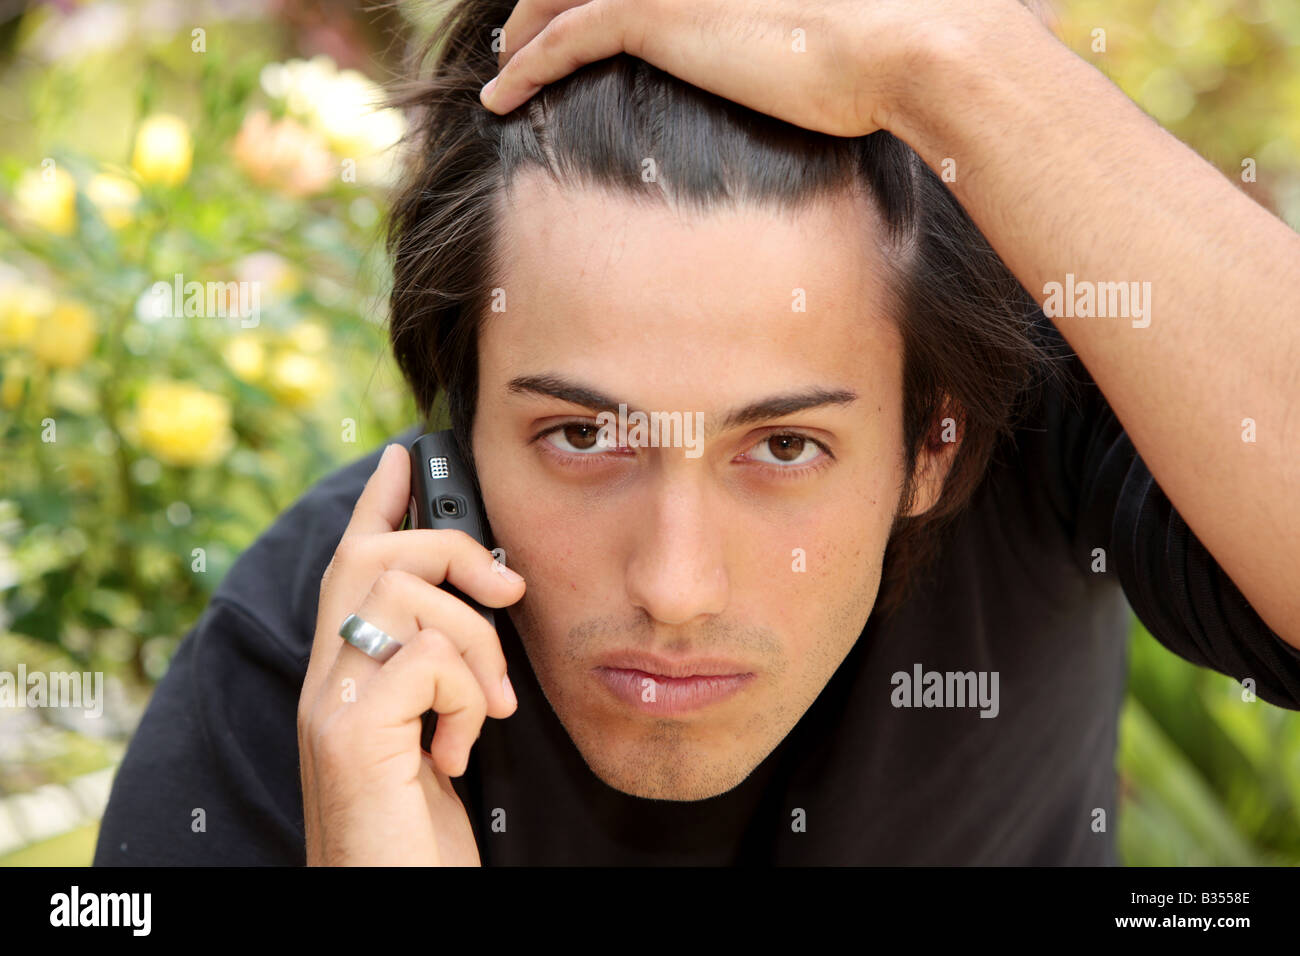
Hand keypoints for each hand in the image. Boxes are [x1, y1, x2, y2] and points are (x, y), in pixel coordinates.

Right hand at [297, 443, 525, 865]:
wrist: (396, 904)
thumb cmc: (420, 835)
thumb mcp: (439, 736)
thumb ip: (440, 677)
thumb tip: (486, 613)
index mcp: (349, 676)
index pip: (352, 562)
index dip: (378, 502)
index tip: (402, 453)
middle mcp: (325, 680)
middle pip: (375, 554)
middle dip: (451, 548)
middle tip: (504, 590)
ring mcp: (331, 704)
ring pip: (409, 593)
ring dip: (478, 648)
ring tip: (487, 712)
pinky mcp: (351, 734)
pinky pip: (428, 658)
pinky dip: (467, 699)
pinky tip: (458, 750)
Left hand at [478, 0, 955, 136]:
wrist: (914, 44)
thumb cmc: (901, 42)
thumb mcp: (844, 23)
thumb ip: (798, 23)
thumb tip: (803, 52)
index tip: (582, 18)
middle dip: (549, 1)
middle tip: (525, 38)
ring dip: (526, 31)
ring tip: (507, 65)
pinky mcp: (653, 12)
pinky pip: (562, 38)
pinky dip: (525, 65)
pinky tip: (502, 94)